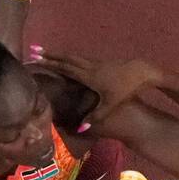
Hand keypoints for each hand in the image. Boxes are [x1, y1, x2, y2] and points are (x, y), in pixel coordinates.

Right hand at [28, 49, 162, 127]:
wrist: (143, 72)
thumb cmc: (126, 89)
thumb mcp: (110, 105)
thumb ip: (95, 117)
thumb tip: (80, 128)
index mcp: (89, 75)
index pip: (66, 67)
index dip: (51, 63)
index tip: (37, 58)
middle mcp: (90, 66)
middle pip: (67, 58)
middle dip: (51, 55)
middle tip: (35, 50)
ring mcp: (97, 62)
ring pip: (74, 56)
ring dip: (60, 54)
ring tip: (48, 53)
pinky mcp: (102, 62)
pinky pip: (82, 59)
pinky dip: (71, 58)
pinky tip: (68, 59)